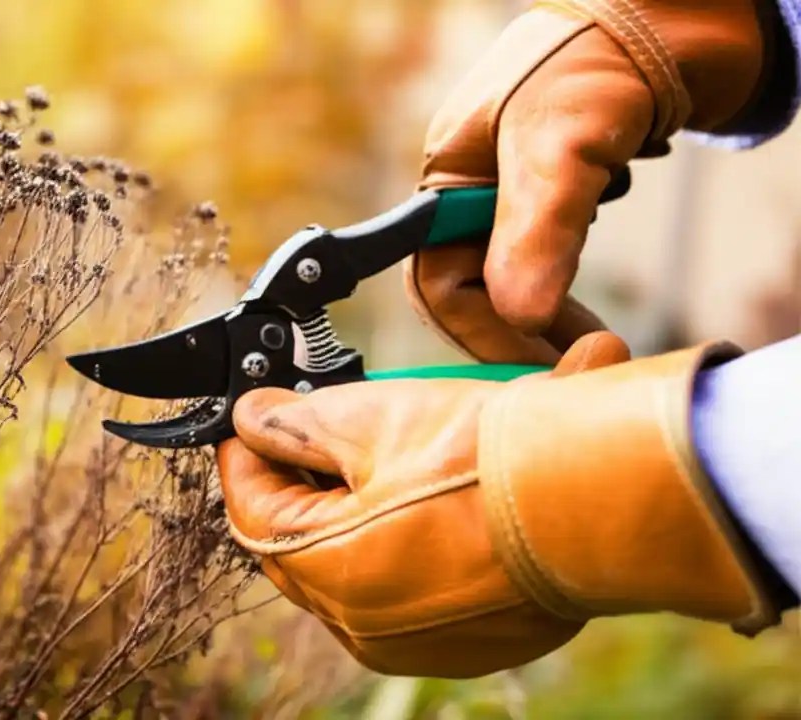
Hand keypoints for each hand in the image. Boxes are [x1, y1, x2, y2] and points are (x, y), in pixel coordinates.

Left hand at [216, 332, 783, 677]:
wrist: (602, 495)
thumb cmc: (488, 458)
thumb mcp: (370, 418)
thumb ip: (293, 422)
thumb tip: (250, 418)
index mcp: (327, 571)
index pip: (249, 510)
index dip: (243, 457)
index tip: (249, 421)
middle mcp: (364, 624)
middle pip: (297, 546)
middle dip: (296, 486)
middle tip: (307, 432)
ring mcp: (418, 639)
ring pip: (350, 571)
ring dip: (347, 516)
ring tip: (372, 459)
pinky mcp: (469, 638)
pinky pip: (407, 592)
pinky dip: (399, 546)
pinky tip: (423, 499)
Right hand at [407, 0, 769, 364]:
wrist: (667, 15)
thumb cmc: (601, 59)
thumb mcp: (562, 149)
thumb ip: (538, 233)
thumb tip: (518, 316)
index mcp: (447, 176)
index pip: (438, 280)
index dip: (484, 332)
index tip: (537, 370)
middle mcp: (470, 186)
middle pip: (474, 285)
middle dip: (520, 325)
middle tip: (573, 362)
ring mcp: (510, 185)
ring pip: (514, 269)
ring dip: (552, 295)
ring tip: (591, 323)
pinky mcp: (554, 182)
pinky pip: (549, 244)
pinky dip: (574, 259)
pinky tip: (599, 239)